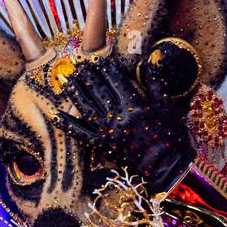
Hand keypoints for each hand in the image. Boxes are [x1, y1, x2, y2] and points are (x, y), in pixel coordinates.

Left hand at [55, 55, 193, 191]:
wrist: (166, 167)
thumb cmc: (171, 138)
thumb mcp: (168, 108)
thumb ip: (156, 83)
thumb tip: (153, 58)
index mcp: (134, 104)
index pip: (116, 80)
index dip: (105, 68)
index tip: (97, 58)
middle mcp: (117, 114)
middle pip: (97, 90)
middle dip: (86, 75)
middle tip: (76, 63)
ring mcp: (107, 130)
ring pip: (86, 107)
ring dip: (74, 92)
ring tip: (66, 80)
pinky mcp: (101, 146)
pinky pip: (80, 133)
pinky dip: (67, 124)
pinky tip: (56, 114)